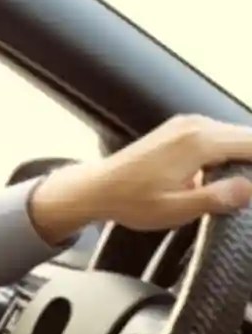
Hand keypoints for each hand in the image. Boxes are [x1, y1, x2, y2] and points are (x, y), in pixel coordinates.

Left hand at [29, 114, 251, 243]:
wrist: (96, 187)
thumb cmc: (131, 201)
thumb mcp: (176, 209)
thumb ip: (217, 198)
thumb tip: (250, 188)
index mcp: (199, 142)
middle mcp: (195, 125)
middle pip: (247, 137)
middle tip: (249, 192)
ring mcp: (186, 124)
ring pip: (235, 135)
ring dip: (245, 156)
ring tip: (241, 187)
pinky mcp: (180, 130)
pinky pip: (219, 136)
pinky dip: (231, 152)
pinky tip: (229, 176)